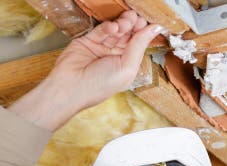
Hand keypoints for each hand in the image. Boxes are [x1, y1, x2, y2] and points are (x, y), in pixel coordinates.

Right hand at [8, 11, 160, 130]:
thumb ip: (140, 45)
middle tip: (134, 18)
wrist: (70, 87)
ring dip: (122, 24)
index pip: (138, 44)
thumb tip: (156, 28)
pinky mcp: (88, 41)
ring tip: (124, 22)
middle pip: (128, 34)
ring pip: (115, 30)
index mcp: (127, 65)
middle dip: (132, 25)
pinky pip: (101, 30)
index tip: (145, 22)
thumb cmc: (99, 86)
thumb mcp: (127, 68)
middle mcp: (115, 56)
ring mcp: (101, 48)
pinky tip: (112, 27)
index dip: (142, 31)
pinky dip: (108, 26)